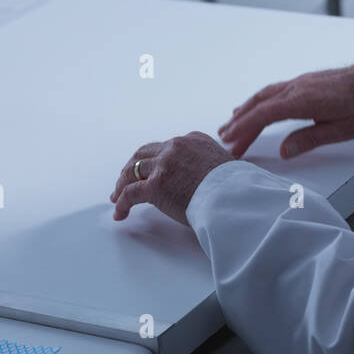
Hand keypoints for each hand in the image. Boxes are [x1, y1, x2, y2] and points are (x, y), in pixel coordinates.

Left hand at [110, 132, 233, 225]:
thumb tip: (209, 177)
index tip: (149, 168)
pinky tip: (120, 214)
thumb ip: (211, 164)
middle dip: (132, 167)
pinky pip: (129, 194)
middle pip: (144, 153)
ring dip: (122, 184)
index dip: (153, 158)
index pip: (166, 146)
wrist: (235, 196)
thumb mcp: (226, 164)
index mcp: (193, 140)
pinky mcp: (155, 185)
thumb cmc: (236, 187)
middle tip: (125, 180)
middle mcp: (176, 147)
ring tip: (117, 197)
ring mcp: (164, 164)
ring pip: (132, 170)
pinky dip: (121, 203)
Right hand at [217, 56, 353, 158]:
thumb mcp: (343, 130)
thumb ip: (310, 139)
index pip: (266, 114)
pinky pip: (275, 91)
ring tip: (231, 125)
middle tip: (225, 141)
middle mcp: (299, 87)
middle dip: (240, 123)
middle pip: (260, 105)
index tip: (230, 142)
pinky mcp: (305, 82)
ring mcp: (301, 82)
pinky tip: (255, 107)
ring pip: (265, 95)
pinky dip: (259, 101)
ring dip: (246, 110)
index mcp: (306, 99)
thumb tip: (284, 151)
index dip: (245, 128)